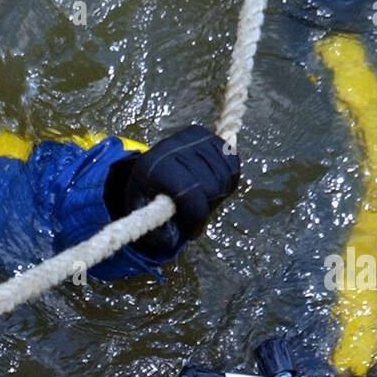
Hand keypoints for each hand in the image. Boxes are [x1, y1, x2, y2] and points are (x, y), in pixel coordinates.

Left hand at [105, 125, 239, 259]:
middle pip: (210, 186)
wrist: (149, 167)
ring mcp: (190, 138)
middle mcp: (172, 148)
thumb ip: (158, 230)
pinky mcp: (205, 135)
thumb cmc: (147, 196)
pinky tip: (212, 185)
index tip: (193, 232)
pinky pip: (232, 163)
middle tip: (196, 215)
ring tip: (201, 200)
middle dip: (207, 207)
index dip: (196, 218)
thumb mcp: (144, 215)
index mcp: (153, 169)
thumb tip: (174, 241)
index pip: (188, 195)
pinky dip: (227, 179)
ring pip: (223, 174)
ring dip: (218, 194)